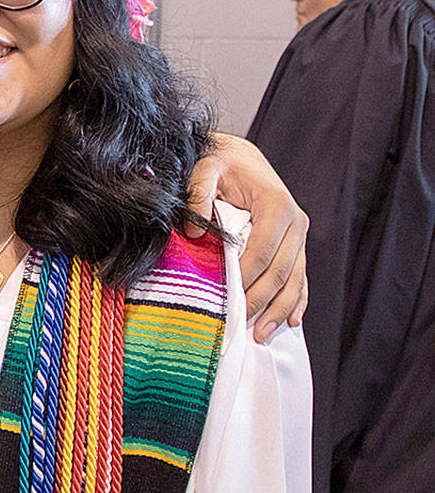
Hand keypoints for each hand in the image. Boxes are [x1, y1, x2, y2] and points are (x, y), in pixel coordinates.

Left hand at [186, 132, 308, 341]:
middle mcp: (295, 221)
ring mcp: (299, 235)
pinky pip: (300, 276)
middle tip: (245, 327)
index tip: (230, 299)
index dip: (248, 277)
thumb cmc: (223, 164)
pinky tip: (290, 321)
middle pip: (281, 270)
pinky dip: (296, 300)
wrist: (242, 158)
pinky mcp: (296, 245)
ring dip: (280, 309)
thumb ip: (198, 191)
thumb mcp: (206, 167)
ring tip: (263, 335)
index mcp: (277, 204)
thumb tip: (193, 230)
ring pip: (294, 279)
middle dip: (263, 301)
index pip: (264, 249)